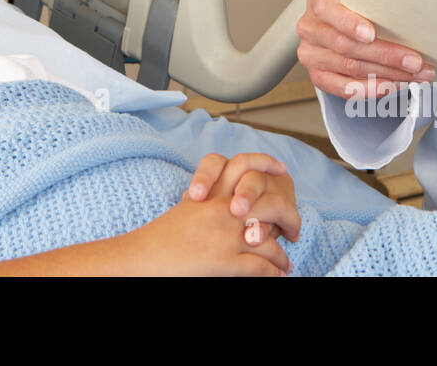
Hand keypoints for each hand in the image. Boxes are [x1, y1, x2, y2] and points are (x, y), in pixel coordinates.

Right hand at [122, 154, 298, 275]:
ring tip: (286, 262)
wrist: (142, 256)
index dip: (265, 163)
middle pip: (267, 201)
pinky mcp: (226, 260)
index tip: (280, 168)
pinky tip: (278, 274)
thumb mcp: (185, 209)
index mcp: (211, 193)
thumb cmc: (159, 236)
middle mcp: (222, 209)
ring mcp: (226, 235)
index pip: (243, 165)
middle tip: (294, 226)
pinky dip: (274, 270)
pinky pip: (262, 265)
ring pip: (269, 239)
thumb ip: (206, 201)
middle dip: (286, 215)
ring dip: (282, 254)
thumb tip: (220, 201)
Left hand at [185, 153, 300, 246]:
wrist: (261, 222)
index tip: (195, 196)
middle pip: (244, 166)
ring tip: (255, 235)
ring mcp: (268, 181)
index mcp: (224, 170)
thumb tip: (187, 205)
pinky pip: (287, 208)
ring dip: (268, 211)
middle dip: (243, 190)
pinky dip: (288, 223)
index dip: (205, 176)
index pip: (214, 163)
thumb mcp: (213, 211)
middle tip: (237, 211)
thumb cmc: (224, 219)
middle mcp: (247, 171)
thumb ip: (204, 207)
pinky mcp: (286, 199)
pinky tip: (289, 236)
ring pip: (267, 185)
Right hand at [297, 0, 434, 98]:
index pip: (327, 10)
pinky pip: (344, 88)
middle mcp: (310, 28)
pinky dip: (371, 89)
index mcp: (318, 1)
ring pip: (350, 67)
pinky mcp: (318, 76)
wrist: (337, 23)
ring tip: (415, 75)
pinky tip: (392, 86)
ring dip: (388, 74)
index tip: (371, 34)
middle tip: (415, 61)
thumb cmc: (354, 8)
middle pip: (347, 45)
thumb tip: (414, 22)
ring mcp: (311, 54)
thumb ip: (375, 5)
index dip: (348, 23)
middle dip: (386, 55)